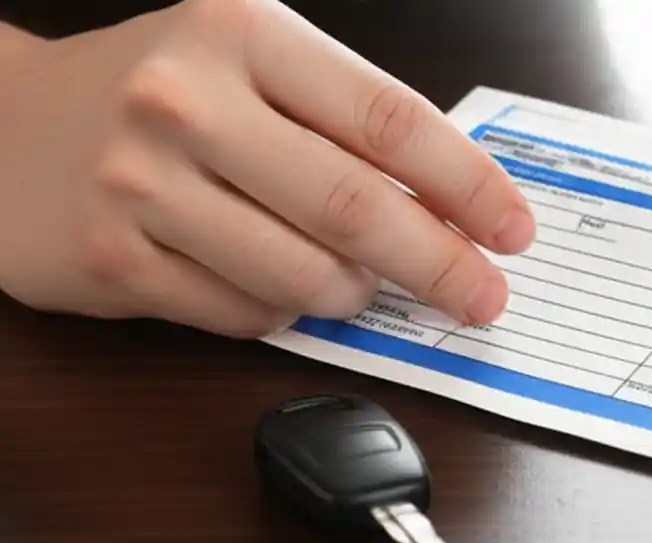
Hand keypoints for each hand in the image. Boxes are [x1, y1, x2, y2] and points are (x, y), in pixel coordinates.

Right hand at [0, 0, 532, 337]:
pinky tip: (279, 288)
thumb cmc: (151, 96)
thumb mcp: (247, 68)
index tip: (513, 229)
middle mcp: (189, 101)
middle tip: (484, 297)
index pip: (390, 119)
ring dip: (354, 294)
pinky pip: (244, 313)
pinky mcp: (115, 260)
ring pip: (303, 275)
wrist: (3, 127)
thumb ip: (342, 124)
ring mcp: (143, 183)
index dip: (468, 184)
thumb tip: (453, 205)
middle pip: (356, 207)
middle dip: (440, 265)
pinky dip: (284, 313)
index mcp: (242, 33)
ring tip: (361, 285)